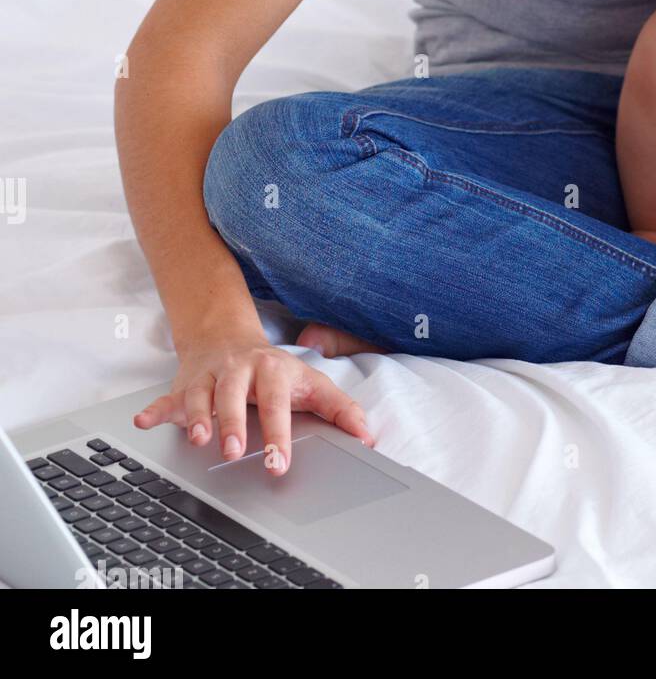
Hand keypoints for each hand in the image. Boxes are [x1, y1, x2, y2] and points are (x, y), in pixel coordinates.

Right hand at [133, 336, 374, 475]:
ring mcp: (210, 376)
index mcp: (273, 370)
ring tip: (199, 440)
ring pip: (201, 394)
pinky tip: (143, 421)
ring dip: (199, 416)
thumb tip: (368, 436)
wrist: (228, 335)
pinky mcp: (185, 384)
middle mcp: (239, 370)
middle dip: (233, 422)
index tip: (279, 463)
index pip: (278, 402)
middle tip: (233, 453)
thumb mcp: (311, 383)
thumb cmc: (275, 369)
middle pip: (235, 394)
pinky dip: (155, 409)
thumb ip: (340, 409)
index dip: (278, 433)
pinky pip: (167, 397)